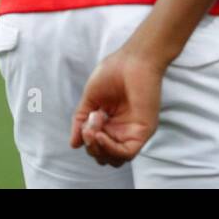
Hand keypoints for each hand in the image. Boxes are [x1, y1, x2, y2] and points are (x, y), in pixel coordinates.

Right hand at [70, 47, 164, 165]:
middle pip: (103, 156)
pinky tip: (101, 135)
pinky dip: (110, 149)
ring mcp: (133, 131)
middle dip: (90, 146)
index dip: (87, 139)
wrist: (134, 58)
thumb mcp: (90, 100)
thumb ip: (80, 122)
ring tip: (94, 129)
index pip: (96, 145)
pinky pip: (126, 153)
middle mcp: (122, 129)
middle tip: (88, 125)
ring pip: (114, 160)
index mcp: (111, 122)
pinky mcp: (144, 131)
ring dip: (98, 149)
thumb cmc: (114, 71)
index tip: (86, 119)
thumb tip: (73, 145)